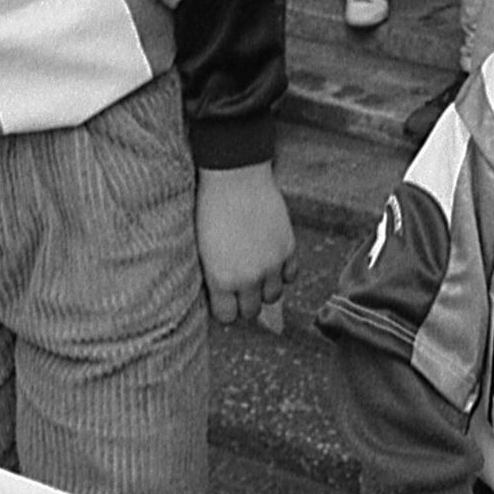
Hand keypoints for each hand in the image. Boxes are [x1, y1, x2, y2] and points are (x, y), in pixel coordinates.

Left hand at [196, 161, 296, 325]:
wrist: (234, 177)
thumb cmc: (210, 207)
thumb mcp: (203, 249)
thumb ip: (214, 276)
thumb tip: (221, 294)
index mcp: (221, 279)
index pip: (228, 317)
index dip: (225, 309)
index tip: (224, 300)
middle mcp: (248, 278)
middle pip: (251, 311)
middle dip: (245, 303)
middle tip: (239, 289)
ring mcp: (271, 264)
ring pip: (273, 296)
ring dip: (265, 289)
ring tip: (256, 274)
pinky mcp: (288, 248)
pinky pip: (291, 275)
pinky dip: (283, 272)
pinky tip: (272, 261)